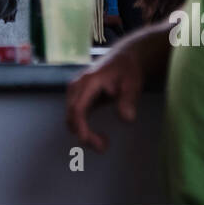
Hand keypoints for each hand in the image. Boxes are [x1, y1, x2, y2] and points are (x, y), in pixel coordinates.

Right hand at [64, 36, 144, 152]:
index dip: (81, 127)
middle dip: (84, 135)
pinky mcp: (78, 96)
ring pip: (71, 118)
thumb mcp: (132, 83)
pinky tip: (99, 134)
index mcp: (89, 81)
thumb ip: (128, 100)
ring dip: (83, 133)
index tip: (88, 141)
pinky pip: (75, 116)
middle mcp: (77, 86)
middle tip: (104, 147)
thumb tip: (127, 119)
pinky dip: (83, 128)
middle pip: (71, 116)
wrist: (123, 58)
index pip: (78, 108)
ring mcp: (75, 91)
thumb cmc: (127, 70)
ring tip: (104, 142)